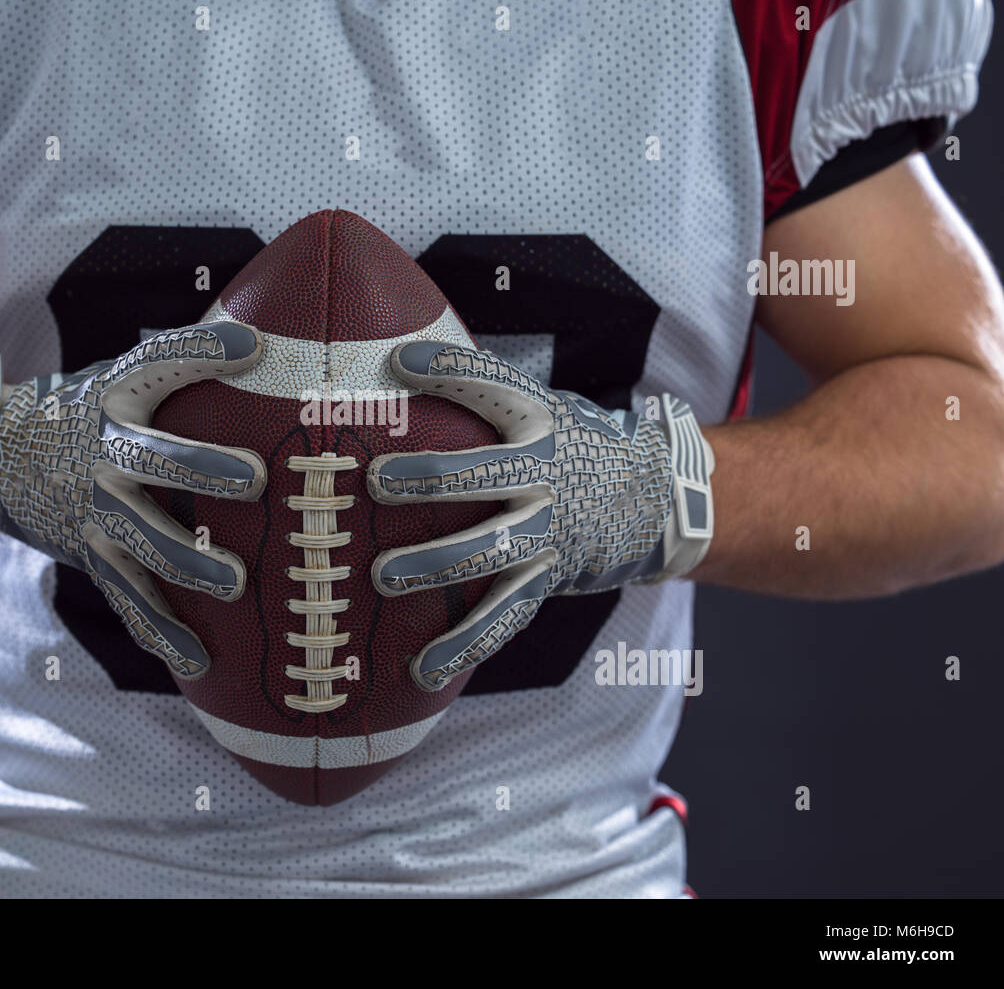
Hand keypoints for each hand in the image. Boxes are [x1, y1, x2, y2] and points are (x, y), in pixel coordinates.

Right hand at [0, 321, 264, 677]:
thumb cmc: (86, 410)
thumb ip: (181, 365)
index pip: (157, 364)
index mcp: (115, 398)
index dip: (201, 352)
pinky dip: (162, 633)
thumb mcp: (119, 377)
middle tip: (254, 479)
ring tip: (235, 584)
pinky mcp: (94, 558)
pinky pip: (130, 601)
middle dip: (202, 470)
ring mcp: (96, 512)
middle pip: (154, 462)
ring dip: (190, 564)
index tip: (252, 346)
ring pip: (144, 541)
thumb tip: (267, 337)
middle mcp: (103, 454)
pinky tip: (200, 660)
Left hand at [368, 342, 713, 690]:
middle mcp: (545, 475)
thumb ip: (483, 396)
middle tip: (375, 482)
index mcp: (539, 421)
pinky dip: (463, 646)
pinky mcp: (545, 579)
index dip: (448, 370)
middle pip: (483, 476)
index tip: (399, 362)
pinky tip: (421, 669)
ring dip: (434, 566)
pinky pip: (502, 618)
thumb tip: (394, 360)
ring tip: (383, 577)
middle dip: (428, 480)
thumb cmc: (571, 445)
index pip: (492, 386)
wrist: (653, 500)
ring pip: (487, 553)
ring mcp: (547, 532)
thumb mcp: (542, 408)